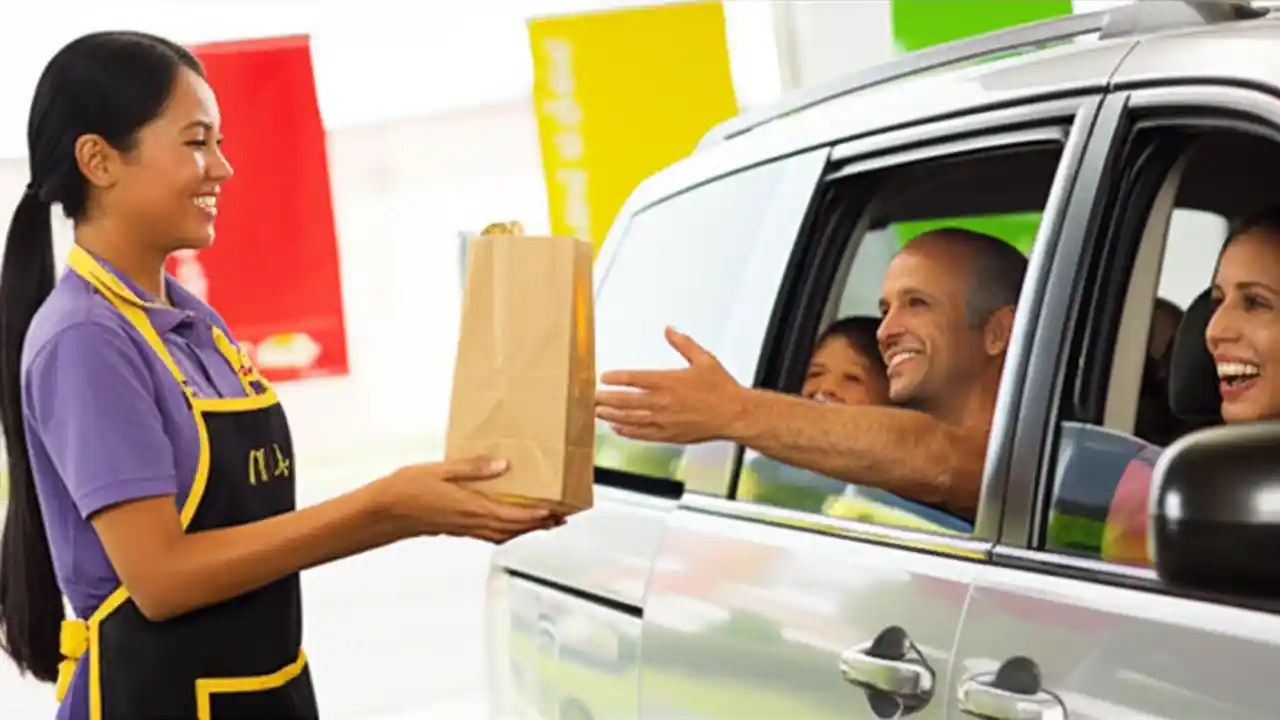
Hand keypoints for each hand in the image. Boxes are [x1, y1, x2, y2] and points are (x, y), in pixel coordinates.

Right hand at [376, 457, 562, 542]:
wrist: (383, 512)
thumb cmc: (407, 489)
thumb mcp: (441, 469)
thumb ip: (473, 468)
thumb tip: (503, 465)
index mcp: (471, 507)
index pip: (513, 516)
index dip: (537, 516)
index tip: (556, 511)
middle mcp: (471, 522)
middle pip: (514, 528)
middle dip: (539, 524)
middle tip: (560, 517)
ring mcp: (464, 528)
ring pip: (503, 533)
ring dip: (525, 529)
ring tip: (543, 521)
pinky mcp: (457, 529)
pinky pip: (489, 533)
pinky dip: (506, 530)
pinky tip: (509, 524)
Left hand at [595, 327, 748, 443]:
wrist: (734, 414)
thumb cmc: (721, 389)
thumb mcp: (703, 359)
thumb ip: (683, 344)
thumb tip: (670, 331)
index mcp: (668, 381)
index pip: (634, 379)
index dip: (616, 378)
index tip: (604, 377)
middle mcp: (663, 402)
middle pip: (626, 401)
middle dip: (606, 399)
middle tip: (594, 397)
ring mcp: (664, 420)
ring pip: (631, 419)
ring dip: (612, 416)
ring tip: (599, 413)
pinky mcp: (669, 435)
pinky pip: (643, 434)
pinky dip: (628, 432)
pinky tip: (618, 429)